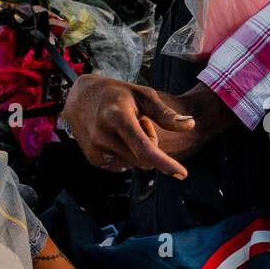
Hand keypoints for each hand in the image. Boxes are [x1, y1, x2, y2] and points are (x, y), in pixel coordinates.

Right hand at [63, 75, 194, 178]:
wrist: (79, 98)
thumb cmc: (117, 94)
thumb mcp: (143, 95)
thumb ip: (166, 113)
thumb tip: (190, 125)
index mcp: (117, 117)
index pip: (144, 147)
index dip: (165, 162)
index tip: (182, 174)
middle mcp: (103, 136)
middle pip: (144, 158)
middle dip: (151, 144)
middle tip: (142, 123)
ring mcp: (96, 150)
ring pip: (135, 163)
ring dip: (138, 150)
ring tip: (125, 128)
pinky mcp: (94, 160)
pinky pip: (124, 166)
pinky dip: (127, 154)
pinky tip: (116, 137)